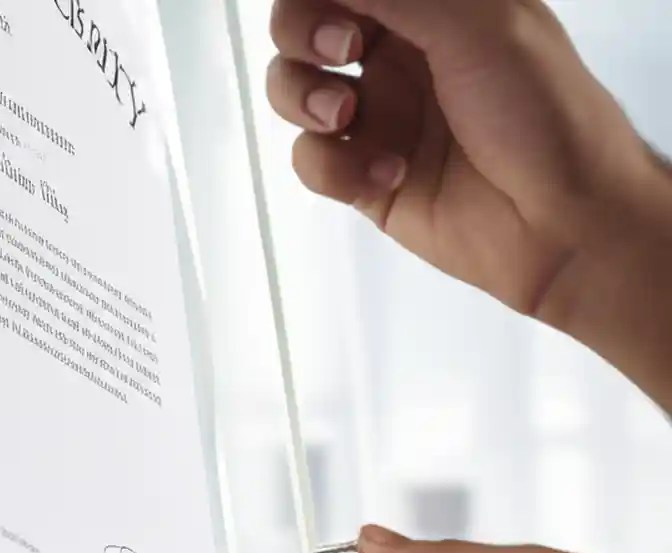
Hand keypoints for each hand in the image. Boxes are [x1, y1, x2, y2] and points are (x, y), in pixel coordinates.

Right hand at [267, 0, 671, 408]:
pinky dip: (336, 167)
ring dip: (303, 99)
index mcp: (431, 8)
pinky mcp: (363, 178)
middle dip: (301, 35)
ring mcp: (380, 118)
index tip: (338, 18)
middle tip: (338, 51)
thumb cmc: (548, 118)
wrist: (565, 224)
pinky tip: (389, 173)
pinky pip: (311, 161)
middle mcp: (399, 57)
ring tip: (343, 115)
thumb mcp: (479, 26)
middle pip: (301, 29)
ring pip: (293, 93)